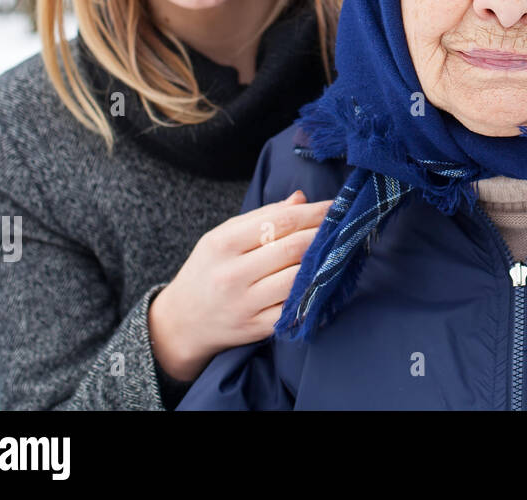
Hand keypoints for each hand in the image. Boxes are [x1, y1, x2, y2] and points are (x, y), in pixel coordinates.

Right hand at [149, 189, 332, 381]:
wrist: (182, 322)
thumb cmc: (208, 270)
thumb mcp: (223, 237)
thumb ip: (262, 217)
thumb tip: (301, 199)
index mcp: (223, 244)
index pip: (279, 222)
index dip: (313, 212)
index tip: (336, 206)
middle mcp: (232, 275)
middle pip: (292, 249)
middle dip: (323, 235)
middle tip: (344, 226)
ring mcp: (245, 304)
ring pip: (296, 279)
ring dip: (323, 263)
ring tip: (339, 250)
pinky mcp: (257, 328)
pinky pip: (294, 308)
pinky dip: (312, 293)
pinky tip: (324, 279)